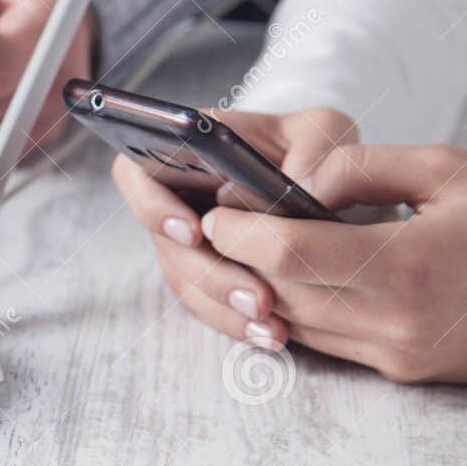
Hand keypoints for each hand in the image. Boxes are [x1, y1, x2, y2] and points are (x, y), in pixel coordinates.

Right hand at [113, 107, 357, 345]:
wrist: (329, 192)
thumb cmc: (314, 149)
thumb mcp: (324, 130)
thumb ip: (318, 147)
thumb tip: (302, 185)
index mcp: (185, 151)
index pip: (137, 172)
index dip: (153, 204)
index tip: (194, 232)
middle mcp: (175, 199)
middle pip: (165, 242)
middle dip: (210, 274)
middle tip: (255, 296)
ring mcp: (188, 243)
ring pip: (186, 281)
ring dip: (225, 307)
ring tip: (271, 326)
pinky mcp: (207, 277)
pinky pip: (208, 306)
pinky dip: (237, 323)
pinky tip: (272, 335)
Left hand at [200, 144, 466, 383]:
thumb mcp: (448, 169)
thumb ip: (363, 168)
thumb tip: (296, 180)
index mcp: (406, 266)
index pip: (289, 254)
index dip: (239, 231)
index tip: (216, 210)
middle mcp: (395, 322)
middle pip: (280, 293)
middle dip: (238, 260)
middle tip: (217, 225)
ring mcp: (396, 355)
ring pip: (296, 324)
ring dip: (262, 289)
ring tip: (245, 248)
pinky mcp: (401, 371)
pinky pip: (327, 342)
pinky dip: (299, 310)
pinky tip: (292, 278)